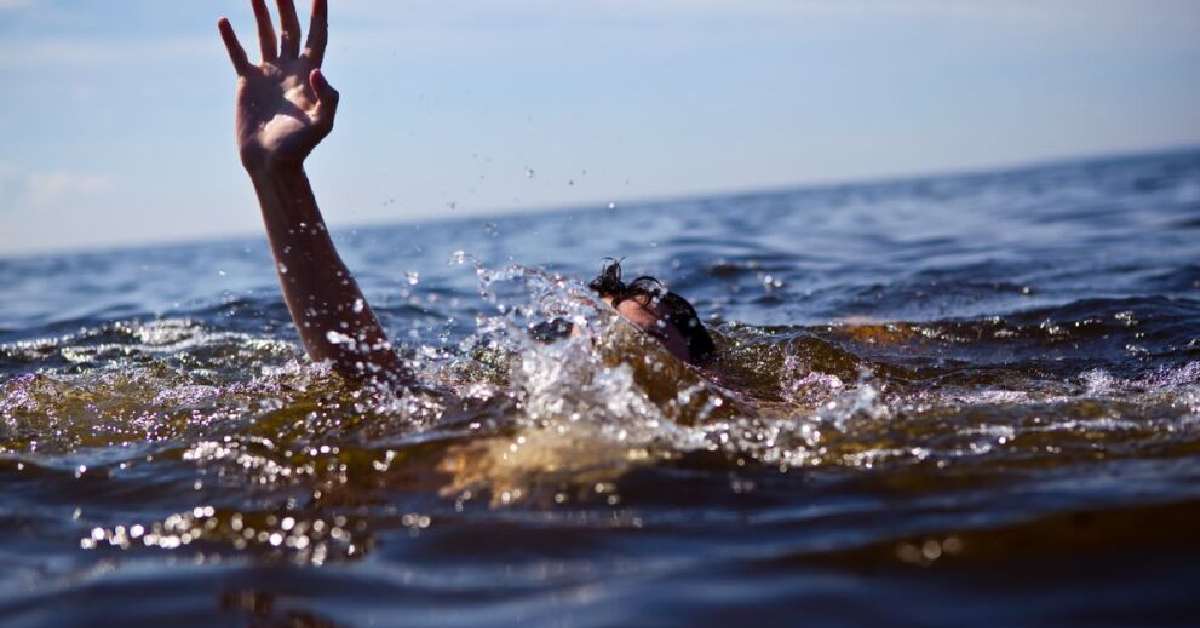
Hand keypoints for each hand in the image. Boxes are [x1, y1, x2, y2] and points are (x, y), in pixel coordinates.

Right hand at [218, 0, 335, 170]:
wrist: (271, 161)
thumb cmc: (298, 147)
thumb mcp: (321, 124)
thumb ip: (326, 98)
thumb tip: (317, 70)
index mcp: (309, 75)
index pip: (316, 36)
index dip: (318, 14)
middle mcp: (289, 69)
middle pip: (290, 28)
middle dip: (286, 5)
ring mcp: (268, 74)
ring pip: (265, 35)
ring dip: (261, 14)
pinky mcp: (247, 83)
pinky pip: (238, 54)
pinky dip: (231, 38)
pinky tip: (224, 20)